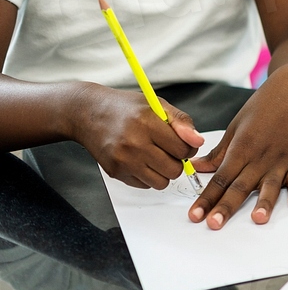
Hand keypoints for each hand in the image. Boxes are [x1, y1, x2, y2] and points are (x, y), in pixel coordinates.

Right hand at [73, 84, 203, 188]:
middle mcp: (133, 144)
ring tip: (156, 156)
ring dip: (163, 172)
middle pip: (174, 169)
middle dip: (177, 161)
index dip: (188, 147)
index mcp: (147, 123)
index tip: (182, 142)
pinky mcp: (114, 173)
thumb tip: (198, 141)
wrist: (88, 114)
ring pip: (161, 182)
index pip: (183, 149)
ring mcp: (122, 161)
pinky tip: (141, 160)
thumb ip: (182, 122)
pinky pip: (144, 185)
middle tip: (168, 149)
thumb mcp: (157, 104)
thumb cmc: (126, 108)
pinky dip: (148, 176)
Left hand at [188, 70, 287, 228]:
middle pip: (240, 186)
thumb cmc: (263, 108)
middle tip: (214, 224)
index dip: (206, 198)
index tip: (195, 215)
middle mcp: (260, 156)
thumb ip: (219, 152)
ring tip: (258, 218)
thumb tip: (198, 168)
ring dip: (264, 202)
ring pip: (269, 185)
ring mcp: (280, 159)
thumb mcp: (235, 127)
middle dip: (226, 206)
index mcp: (241, 148)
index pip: (220, 178)